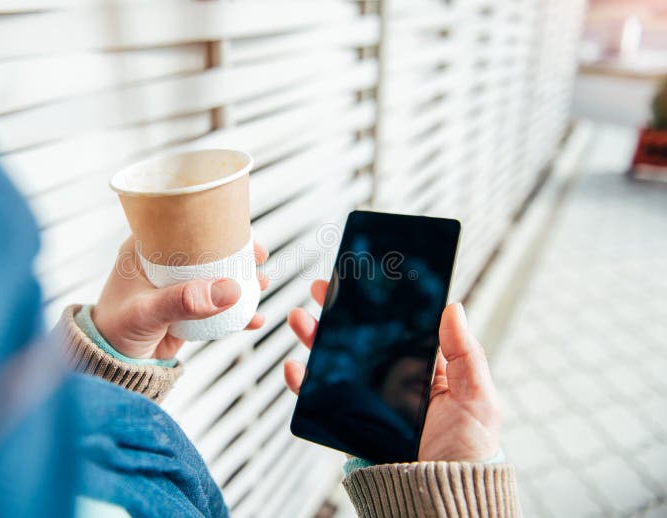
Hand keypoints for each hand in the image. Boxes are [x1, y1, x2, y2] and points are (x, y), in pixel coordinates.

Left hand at [92, 237, 268, 359]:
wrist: (110, 365)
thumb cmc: (114, 330)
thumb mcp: (147, 312)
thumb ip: (183, 301)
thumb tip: (229, 290)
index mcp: (146, 249)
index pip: (183, 226)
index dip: (215, 226)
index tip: (243, 232)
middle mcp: (163, 264)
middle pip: (207, 250)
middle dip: (237, 254)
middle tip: (259, 260)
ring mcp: (176, 287)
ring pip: (215, 276)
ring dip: (240, 281)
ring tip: (261, 285)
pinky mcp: (185, 310)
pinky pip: (215, 305)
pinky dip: (235, 311)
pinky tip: (253, 318)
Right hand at [284, 280, 501, 461]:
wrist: (438, 499)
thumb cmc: (466, 452)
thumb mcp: (478, 398)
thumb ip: (465, 354)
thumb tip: (453, 307)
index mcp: (422, 369)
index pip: (394, 329)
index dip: (376, 304)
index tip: (360, 278)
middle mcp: (391, 381)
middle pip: (358, 340)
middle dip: (337, 313)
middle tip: (321, 288)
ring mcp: (368, 401)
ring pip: (334, 363)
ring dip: (314, 338)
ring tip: (301, 319)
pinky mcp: (349, 422)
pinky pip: (320, 399)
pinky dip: (303, 383)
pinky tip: (296, 367)